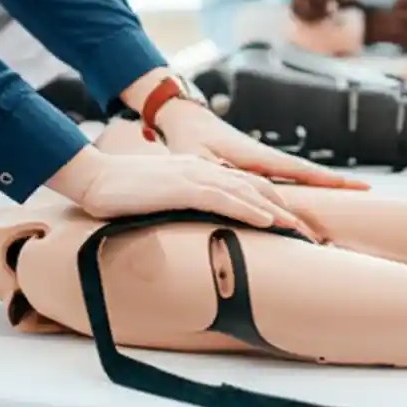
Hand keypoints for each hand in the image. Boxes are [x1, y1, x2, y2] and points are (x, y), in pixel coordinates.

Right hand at [50, 146, 312, 235]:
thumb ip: (183, 210)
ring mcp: (196, 177)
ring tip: (302, 231)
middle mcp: (205, 171)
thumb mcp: (161, 202)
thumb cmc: (123, 194)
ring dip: (278, 213)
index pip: (247, 190)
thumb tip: (197, 232)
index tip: (296, 229)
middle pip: (257, 190)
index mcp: (202, 175)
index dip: (275, 207)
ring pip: (248, 194)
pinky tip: (269, 221)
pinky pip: (224, 199)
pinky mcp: (184, 186)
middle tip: (312, 235)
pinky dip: (250, 210)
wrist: (94, 179)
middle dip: (288, 212)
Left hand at [156, 99, 369, 190]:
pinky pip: (286, 177)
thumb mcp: (197, 161)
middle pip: (308, 174)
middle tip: (366, 191)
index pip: (300, 171)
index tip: (356, 183)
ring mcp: (262, 161)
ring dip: (322, 185)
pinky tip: (313, 196)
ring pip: (299, 176)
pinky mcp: (255, 165)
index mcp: (256, 156)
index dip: (327, 180)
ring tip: (350, 195)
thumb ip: (215, 178)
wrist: (184, 119)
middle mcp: (265, 158)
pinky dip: (304, 185)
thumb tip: (235, 196)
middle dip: (336, 183)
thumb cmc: (188, 140)